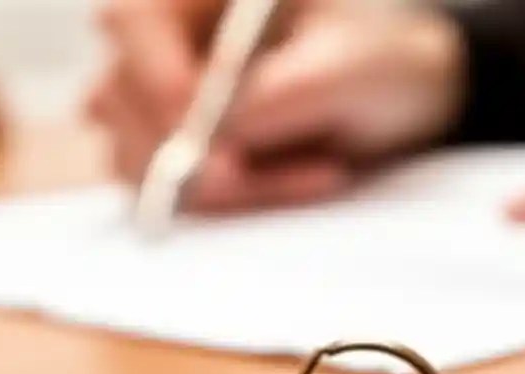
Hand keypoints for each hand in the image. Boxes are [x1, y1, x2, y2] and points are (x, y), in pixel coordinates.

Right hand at [88, 0, 463, 210]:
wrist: (403, 97)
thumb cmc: (381, 59)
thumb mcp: (350, 70)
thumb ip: (280, 94)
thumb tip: (212, 140)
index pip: (133, 21)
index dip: (158, 81)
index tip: (203, 138)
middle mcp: (163, 36)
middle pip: (121, 96)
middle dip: (183, 151)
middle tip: (247, 175)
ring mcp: (157, 95)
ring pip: (138, 155)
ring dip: (223, 184)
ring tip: (317, 169)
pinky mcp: (172, 151)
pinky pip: (170, 193)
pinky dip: (234, 202)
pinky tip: (302, 177)